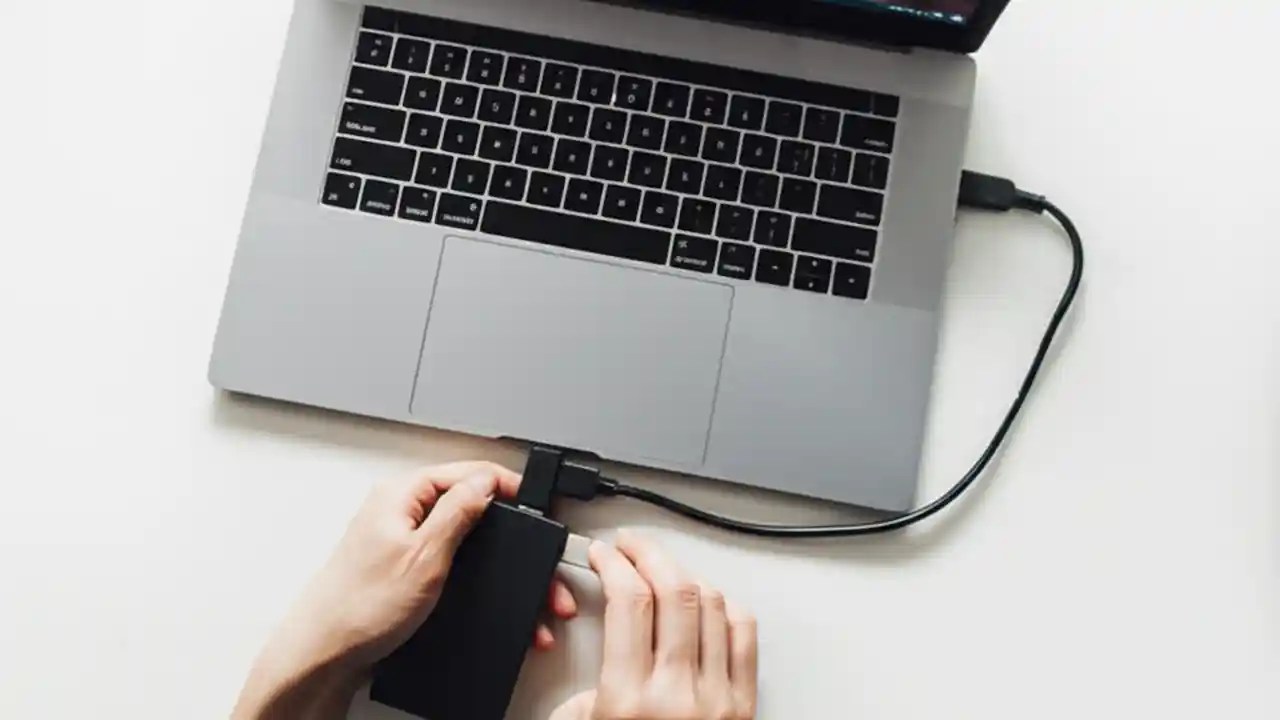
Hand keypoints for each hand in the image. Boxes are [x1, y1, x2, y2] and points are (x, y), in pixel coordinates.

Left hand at [234, 462, 577, 718]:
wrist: (325, 651)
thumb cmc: (361, 606)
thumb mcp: (425, 554)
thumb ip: (458, 511)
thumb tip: (486, 481)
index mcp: (401, 493)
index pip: (466, 470)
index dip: (505, 484)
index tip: (534, 501)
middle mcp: (397, 508)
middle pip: (466, 500)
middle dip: (504, 524)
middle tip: (531, 543)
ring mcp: (397, 535)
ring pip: (460, 531)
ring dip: (490, 550)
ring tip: (513, 568)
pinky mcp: (399, 562)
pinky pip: (445, 553)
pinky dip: (469, 566)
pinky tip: (480, 579)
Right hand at [551, 532, 757, 719]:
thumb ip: (581, 692)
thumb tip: (589, 645)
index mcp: (628, 701)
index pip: (629, 601)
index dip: (614, 563)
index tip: (604, 555)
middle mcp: (678, 695)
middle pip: (673, 589)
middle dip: (648, 554)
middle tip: (631, 547)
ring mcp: (718, 698)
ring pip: (711, 603)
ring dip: (684, 576)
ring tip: (664, 573)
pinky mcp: (745, 705)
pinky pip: (743, 633)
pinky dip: (724, 607)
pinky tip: (705, 605)